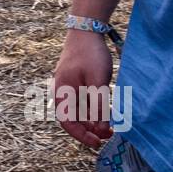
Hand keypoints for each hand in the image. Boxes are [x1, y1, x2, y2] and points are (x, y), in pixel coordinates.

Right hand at [53, 30, 114, 148]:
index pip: (68, 122)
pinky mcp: (76, 81)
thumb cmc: (90, 54)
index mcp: (62, 93)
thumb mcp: (98, 82)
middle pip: (73, 118)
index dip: (82, 135)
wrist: (86, 29)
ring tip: (110, 126)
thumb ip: (99, 107)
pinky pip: (82, 101)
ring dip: (92, 120)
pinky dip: (93, 109)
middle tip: (109, 135)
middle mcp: (62, 92)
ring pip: (78, 111)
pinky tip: (106, 110)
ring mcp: (68, 86)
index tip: (98, 142)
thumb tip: (102, 130)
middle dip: (90, 129)